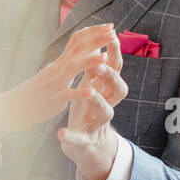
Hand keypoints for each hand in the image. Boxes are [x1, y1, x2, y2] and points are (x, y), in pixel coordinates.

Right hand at [0, 23, 117, 133]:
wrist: (14, 107)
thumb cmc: (36, 90)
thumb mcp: (53, 72)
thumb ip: (69, 61)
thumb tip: (85, 48)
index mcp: (60, 62)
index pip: (77, 40)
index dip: (94, 32)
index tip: (109, 26)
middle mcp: (57, 68)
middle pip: (78, 48)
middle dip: (96, 39)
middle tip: (113, 31)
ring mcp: (55, 83)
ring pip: (72, 68)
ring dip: (89, 62)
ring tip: (106, 57)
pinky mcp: (53, 100)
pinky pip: (67, 95)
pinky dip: (79, 93)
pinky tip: (92, 92)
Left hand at [57, 32, 125, 179]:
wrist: (86, 144)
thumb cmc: (88, 109)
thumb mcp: (93, 86)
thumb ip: (97, 67)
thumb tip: (100, 40)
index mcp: (106, 90)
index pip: (116, 68)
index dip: (115, 53)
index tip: (112, 35)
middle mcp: (107, 105)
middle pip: (119, 89)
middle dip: (111, 77)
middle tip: (100, 66)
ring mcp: (97, 124)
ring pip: (106, 113)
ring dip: (97, 102)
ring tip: (89, 93)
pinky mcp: (84, 140)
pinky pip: (80, 139)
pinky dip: (71, 136)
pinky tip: (60, 132)